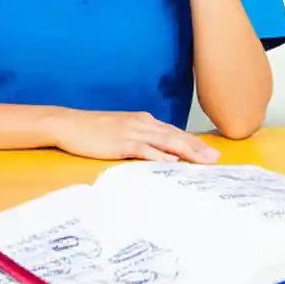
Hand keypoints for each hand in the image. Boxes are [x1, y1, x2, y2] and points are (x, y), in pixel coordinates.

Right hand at [46, 109, 219, 162]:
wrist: (68, 123)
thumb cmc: (93, 129)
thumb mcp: (121, 129)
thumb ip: (140, 137)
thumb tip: (158, 151)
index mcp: (144, 120)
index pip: (174, 132)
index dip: (193, 142)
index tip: (209, 151)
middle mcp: (142, 124)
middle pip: (175, 136)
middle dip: (197, 147)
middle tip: (216, 158)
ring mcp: (132, 132)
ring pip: (166, 142)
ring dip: (187, 151)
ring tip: (203, 160)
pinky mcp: (120, 143)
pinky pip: (143, 150)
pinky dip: (159, 155)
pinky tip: (171, 162)